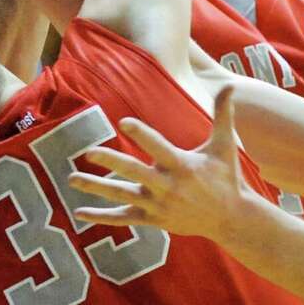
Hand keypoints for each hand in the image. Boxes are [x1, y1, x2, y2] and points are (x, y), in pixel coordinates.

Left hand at [69, 86, 254, 239]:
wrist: (231, 217)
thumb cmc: (227, 176)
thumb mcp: (225, 145)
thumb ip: (223, 114)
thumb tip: (230, 84)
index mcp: (183, 166)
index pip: (159, 147)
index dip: (142, 134)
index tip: (124, 121)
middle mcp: (168, 186)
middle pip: (135, 172)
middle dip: (112, 162)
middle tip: (89, 152)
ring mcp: (159, 205)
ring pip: (122, 195)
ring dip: (96, 188)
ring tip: (72, 178)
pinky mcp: (154, 220)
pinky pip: (123, 218)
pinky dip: (101, 216)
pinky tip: (80, 213)